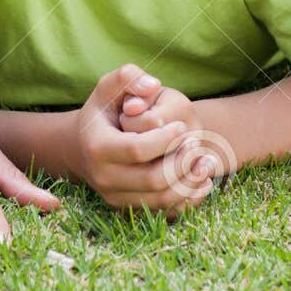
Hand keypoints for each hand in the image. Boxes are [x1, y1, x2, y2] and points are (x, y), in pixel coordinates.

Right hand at [72, 64, 213, 213]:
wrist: (85, 146)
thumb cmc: (104, 112)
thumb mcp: (109, 88)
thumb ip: (129, 77)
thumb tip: (153, 86)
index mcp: (98, 147)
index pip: (137, 150)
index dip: (165, 139)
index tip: (181, 126)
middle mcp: (103, 177)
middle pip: (152, 180)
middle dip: (182, 163)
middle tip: (196, 144)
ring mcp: (115, 197)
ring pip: (161, 200)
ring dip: (189, 183)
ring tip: (205, 162)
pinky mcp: (128, 209)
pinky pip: (164, 212)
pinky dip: (187, 200)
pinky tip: (201, 181)